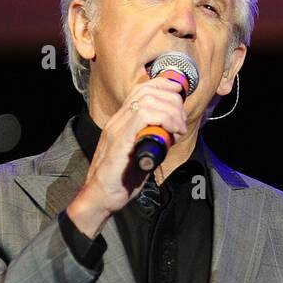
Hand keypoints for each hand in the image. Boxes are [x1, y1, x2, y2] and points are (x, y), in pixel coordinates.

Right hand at [66, 74, 189, 236]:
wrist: (100, 196)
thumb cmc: (121, 179)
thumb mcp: (140, 153)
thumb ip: (152, 140)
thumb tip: (171, 133)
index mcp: (121, 121)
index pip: (142, 89)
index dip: (164, 86)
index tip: (179, 95)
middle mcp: (118, 120)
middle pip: (148, 91)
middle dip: (172, 101)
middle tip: (181, 121)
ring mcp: (117, 128)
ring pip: (148, 100)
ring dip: (171, 111)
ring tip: (179, 128)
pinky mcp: (120, 140)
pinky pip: (143, 116)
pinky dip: (164, 119)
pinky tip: (172, 132)